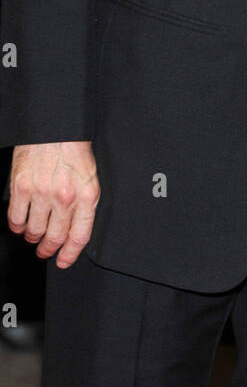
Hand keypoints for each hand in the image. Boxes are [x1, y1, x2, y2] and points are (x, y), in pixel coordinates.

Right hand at [7, 141, 99, 267]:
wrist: (55, 126)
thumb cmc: (73, 148)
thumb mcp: (90, 176)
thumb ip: (84, 202)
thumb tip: (77, 227)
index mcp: (87, 195)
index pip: (79, 236)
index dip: (70, 254)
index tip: (63, 261)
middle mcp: (65, 197)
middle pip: (55, 237)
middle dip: (48, 249)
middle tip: (44, 251)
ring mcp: (42, 194)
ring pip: (34, 231)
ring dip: (32, 237)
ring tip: (33, 236)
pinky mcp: (21, 188)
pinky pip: (16, 218)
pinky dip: (17, 226)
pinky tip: (20, 224)